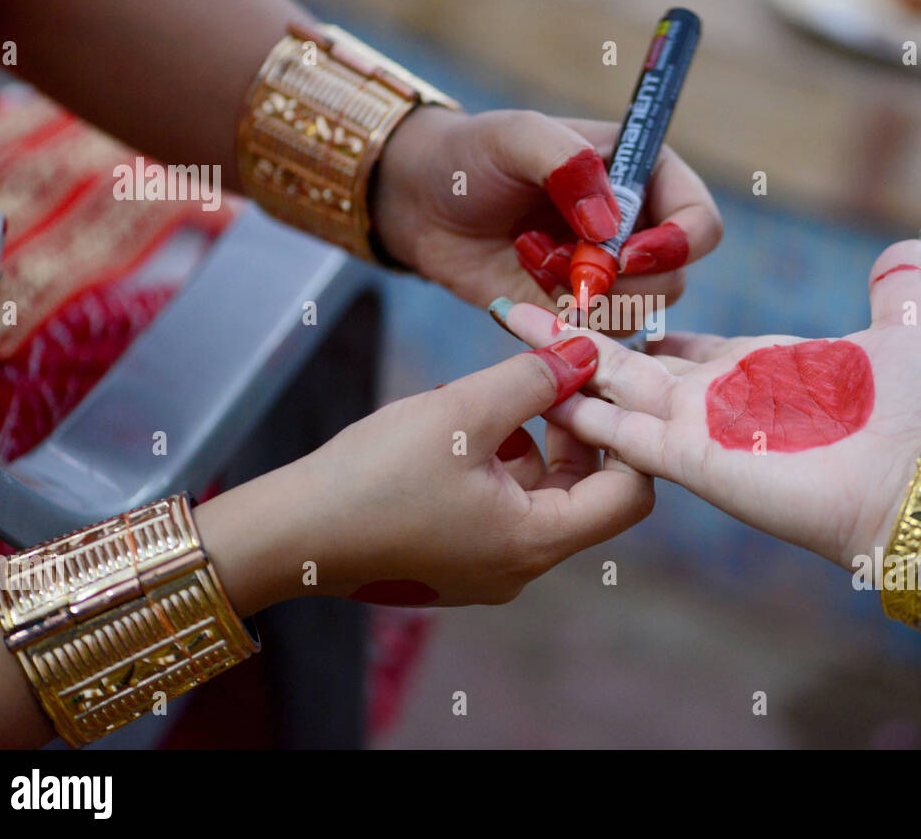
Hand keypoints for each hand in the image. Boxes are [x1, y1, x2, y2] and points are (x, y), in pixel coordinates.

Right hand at [207, 336, 653, 609]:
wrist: (290, 534)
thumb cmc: (373, 476)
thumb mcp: (462, 410)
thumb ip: (534, 378)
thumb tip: (585, 352)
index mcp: (536, 541)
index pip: (630, 494)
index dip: (625, 436)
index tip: (600, 386)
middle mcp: (523, 567)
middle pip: (588, 494)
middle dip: (576, 431)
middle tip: (549, 378)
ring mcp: (489, 569)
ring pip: (544, 496)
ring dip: (534, 442)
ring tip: (494, 399)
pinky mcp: (459, 560)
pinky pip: (505, 507)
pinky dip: (500, 464)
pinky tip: (462, 429)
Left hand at [372, 106, 721, 312]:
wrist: (422, 202)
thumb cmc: (474, 155)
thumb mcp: (518, 135)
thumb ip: (569, 164)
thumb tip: (610, 227)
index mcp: (646, 177)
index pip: (700, 224)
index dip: (676, 247)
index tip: (626, 254)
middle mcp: (640, 230)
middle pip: (671, 280)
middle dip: (611, 277)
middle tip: (554, 254)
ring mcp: (609, 275)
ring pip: (634, 314)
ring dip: (579, 296)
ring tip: (529, 254)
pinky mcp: (575, 311)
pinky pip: (592, 336)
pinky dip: (558, 318)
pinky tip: (523, 279)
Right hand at [493, 238, 920, 568]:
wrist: (919, 483)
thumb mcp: (908, 331)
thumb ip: (895, 288)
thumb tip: (908, 246)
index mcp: (759, 364)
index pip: (686, 347)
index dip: (645, 330)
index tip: (606, 307)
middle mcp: (720, 395)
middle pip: (635, 363)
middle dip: (584, 336)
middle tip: (526, 305)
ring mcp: (701, 425)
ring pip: (614, 387)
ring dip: (564, 359)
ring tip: (508, 322)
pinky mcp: (689, 454)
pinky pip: (617, 430)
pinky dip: (576, 408)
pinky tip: (535, 384)